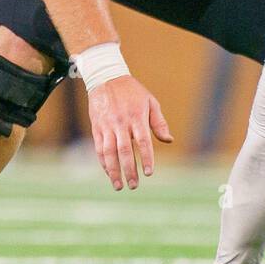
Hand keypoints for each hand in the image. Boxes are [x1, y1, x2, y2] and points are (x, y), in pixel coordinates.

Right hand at [87, 75, 171, 190]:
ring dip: (113, 170)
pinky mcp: (96, 127)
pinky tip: (109, 172)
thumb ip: (158, 122)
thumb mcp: (150, 102)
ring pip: (108, 152)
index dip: (146, 158)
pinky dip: (103, 161)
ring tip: (119, 185)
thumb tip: (168, 140)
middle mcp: (120, 123)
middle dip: (129, 170)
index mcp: (136, 117)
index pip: (142, 142)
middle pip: (124, 151)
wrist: (105, 78)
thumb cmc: (132, 91)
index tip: (149, 173)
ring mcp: (106, 126)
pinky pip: (99, 147)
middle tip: (134, 185)